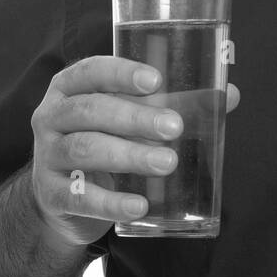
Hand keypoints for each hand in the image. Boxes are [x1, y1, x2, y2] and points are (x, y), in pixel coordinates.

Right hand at [30, 55, 239, 248]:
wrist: (63, 200)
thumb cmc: (106, 143)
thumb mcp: (130, 120)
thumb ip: (175, 104)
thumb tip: (229, 95)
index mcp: (70, 88)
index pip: (91, 70)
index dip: (121, 73)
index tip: (156, 81)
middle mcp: (52, 116)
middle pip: (91, 110)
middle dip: (135, 118)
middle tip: (175, 128)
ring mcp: (47, 155)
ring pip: (86, 150)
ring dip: (129, 155)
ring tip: (167, 163)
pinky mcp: (51, 194)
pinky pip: (80, 196)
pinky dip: (112, 202)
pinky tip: (140, 206)